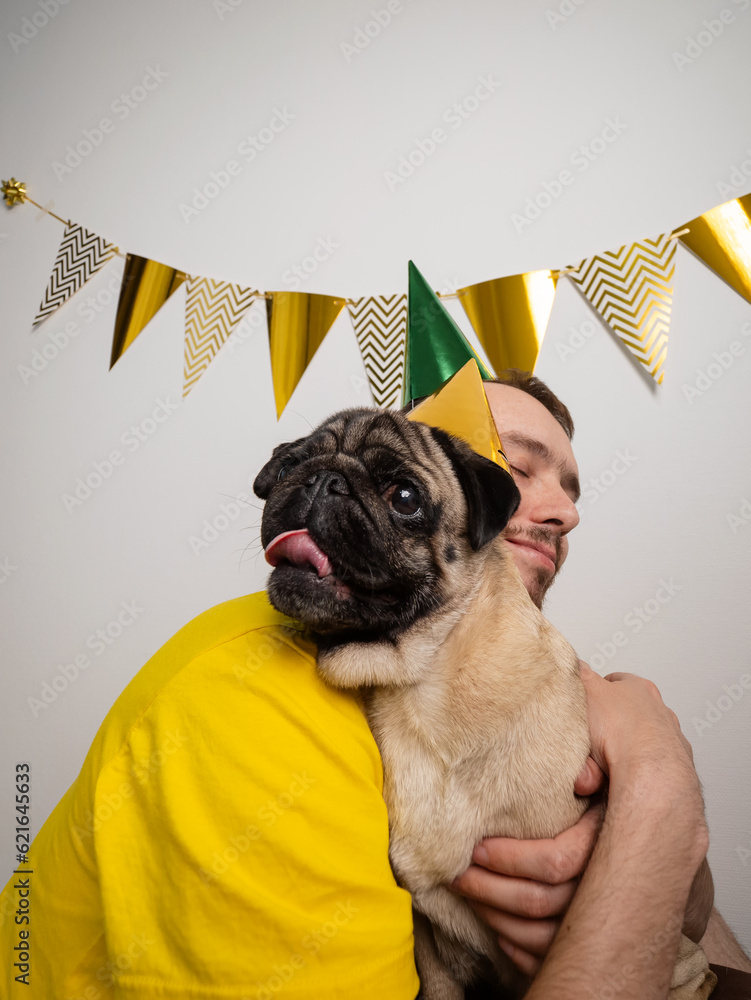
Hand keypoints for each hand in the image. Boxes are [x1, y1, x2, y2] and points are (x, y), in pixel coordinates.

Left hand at [449, 761, 605, 975]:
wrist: (648, 824)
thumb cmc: (612, 796)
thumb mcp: (609, 772)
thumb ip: (595, 768)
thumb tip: (581, 779)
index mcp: (604, 844)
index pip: (555, 861)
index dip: (511, 858)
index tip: (477, 849)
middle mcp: (603, 888)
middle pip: (541, 901)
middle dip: (490, 890)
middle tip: (458, 876)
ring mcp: (597, 920)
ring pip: (541, 936)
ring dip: (496, 917)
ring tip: (470, 895)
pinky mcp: (589, 944)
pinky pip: (548, 958)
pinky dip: (518, 949)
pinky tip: (498, 930)